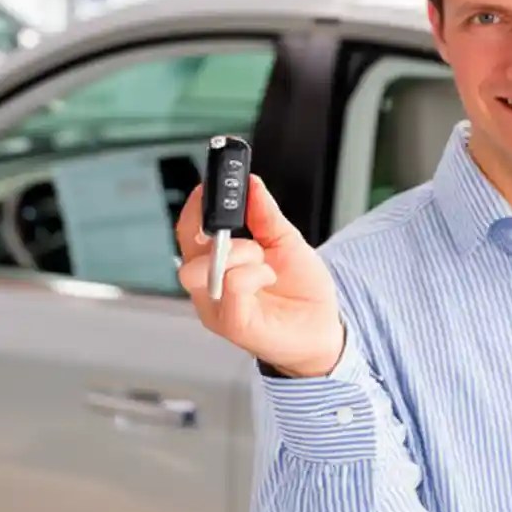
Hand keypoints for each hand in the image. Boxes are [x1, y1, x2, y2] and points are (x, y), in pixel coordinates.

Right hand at [176, 175, 344, 377]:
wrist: (323, 328)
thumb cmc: (301, 291)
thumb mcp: (286, 241)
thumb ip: (265, 214)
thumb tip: (251, 183)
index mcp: (216, 266)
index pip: (190, 233)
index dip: (196, 208)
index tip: (213, 184)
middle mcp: (209, 288)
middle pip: (187, 253)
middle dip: (217, 234)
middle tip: (247, 235)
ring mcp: (217, 308)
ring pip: (203, 270)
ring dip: (240, 255)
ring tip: (265, 262)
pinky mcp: (233, 325)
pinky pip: (230, 289)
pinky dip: (252, 274)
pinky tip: (268, 277)